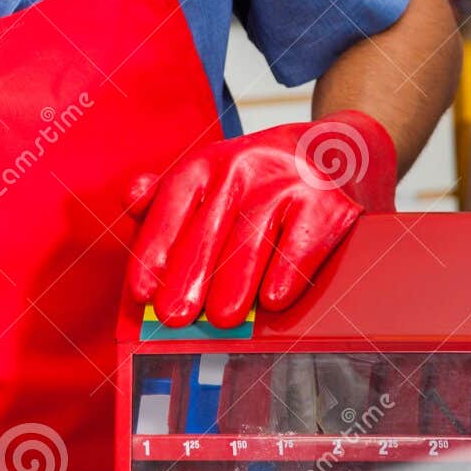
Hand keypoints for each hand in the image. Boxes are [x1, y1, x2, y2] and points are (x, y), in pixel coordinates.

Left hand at [125, 110, 396, 329]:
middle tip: (174, 316)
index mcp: (208, 163)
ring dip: (234, 285)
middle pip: (211, 231)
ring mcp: (287, 184)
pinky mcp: (327, 204)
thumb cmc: (260, 178)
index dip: (154, 251)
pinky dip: (287, 276)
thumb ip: (166, 194)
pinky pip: (301, 246)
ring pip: (253, 242)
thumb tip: (131, 199)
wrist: (340, 150)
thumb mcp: (211, 173)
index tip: (141, 290)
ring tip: (219, 320)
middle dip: (189, 277)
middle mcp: (245, 168)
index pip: (173, 207)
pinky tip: (273, 300)